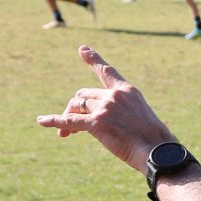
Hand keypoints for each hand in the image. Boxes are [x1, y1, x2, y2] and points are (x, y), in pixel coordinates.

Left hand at [35, 46, 174, 172]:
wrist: (158, 151)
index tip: (82, 49)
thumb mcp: (139, 118)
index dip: (93, 59)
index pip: (106, 72)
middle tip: (70, 126)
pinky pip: (70, 120)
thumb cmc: (154, 141)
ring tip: (65, 133)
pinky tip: (42, 121)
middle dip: (74, 108)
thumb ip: (121, 112)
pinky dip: (54, 120)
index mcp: (127, 91)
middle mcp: (114, 95)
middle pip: (83, 95)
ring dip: (67, 118)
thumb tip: (101, 122)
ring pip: (76, 107)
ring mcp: (106, 108)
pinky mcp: (98, 123)